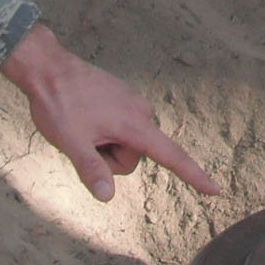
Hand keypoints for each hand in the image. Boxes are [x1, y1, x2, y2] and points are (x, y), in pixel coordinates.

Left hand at [0, 23, 220, 201]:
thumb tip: (108, 197)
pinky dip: (103, 132)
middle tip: (82, 139)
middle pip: (133, 157)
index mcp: (135, 124)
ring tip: (80, 126)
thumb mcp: (71, 142)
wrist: (48, 67)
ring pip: (125, 144)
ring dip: (104, 145)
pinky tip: (83, 118)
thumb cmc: (58, 104)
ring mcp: (132, 103)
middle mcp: (141, 112)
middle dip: (109, 158)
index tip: (216, 189)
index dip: (194, 176)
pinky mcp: (123, 99)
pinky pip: (119, 129)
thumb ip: (91, 170)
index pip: (172, 156)